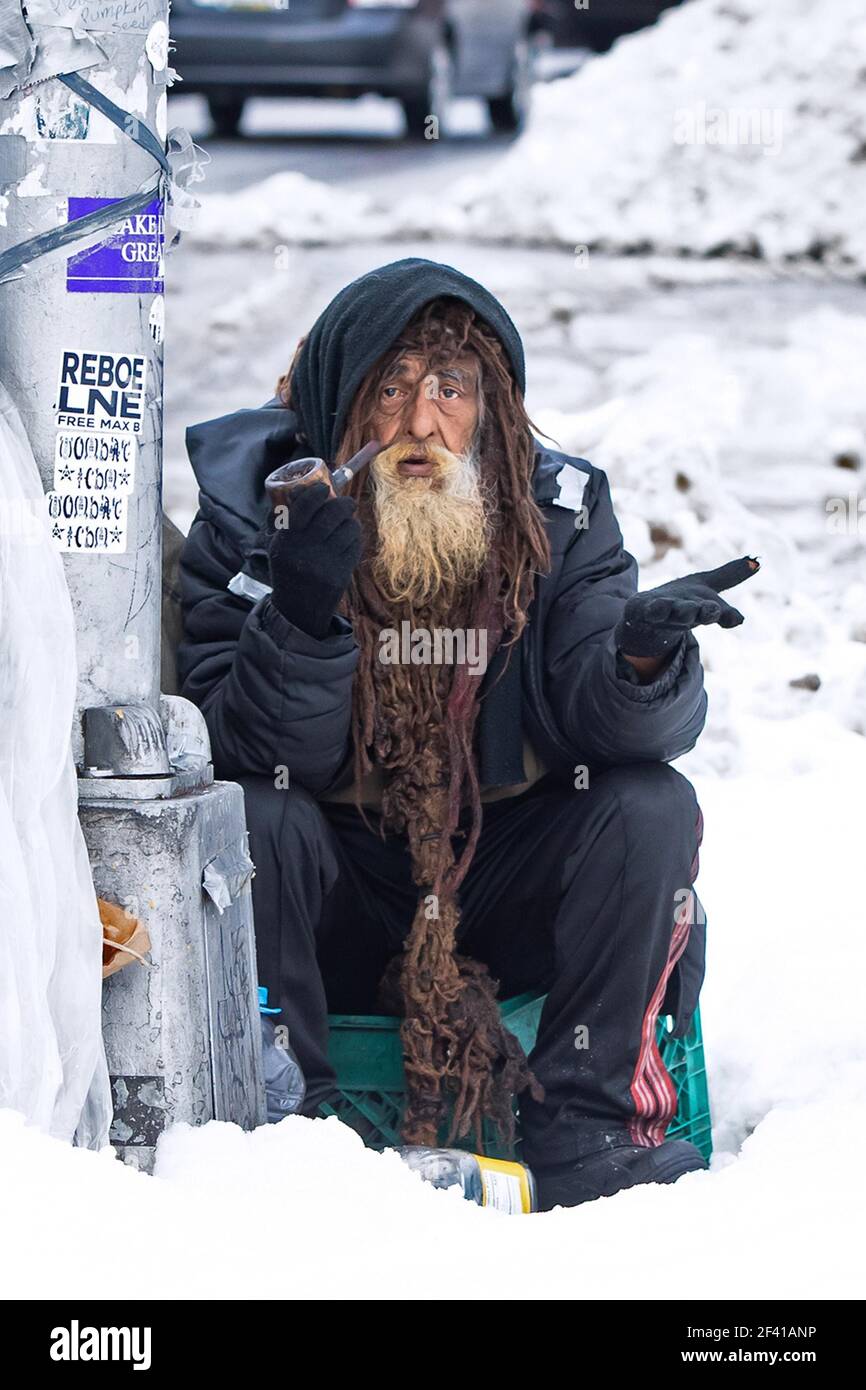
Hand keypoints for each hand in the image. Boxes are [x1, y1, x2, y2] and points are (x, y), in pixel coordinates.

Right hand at [267, 482, 361, 639]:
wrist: (298, 610)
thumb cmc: (288, 569)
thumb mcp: (278, 546)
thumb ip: (285, 520)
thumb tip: (300, 488)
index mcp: (286, 542)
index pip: (304, 507)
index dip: (317, 492)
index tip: (324, 488)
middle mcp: (305, 551)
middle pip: (332, 514)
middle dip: (344, 503)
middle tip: (346, 502)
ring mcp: (325, 564)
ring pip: (349, 528)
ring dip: (351, 521)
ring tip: (347, 522)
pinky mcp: (342, 574)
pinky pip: (356, 545)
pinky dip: (355, 538)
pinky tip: (349, 539)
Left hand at [615, 556, 759, 661]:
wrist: (647, 617)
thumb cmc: (682, 601)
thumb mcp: (707, 586)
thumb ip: (730, 575)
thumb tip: (757, 561)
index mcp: (704, 608)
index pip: (721, 614)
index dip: (728, 616)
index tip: (737, 619)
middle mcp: (688, 613)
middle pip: (699, 614)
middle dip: (706, 612)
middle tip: (713, 610)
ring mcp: (667, 614)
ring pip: (677, 613)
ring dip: (684, 611)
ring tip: (689, 609)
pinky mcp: (647, 610)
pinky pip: (652, 610)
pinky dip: (655, 608)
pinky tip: (656, 605)